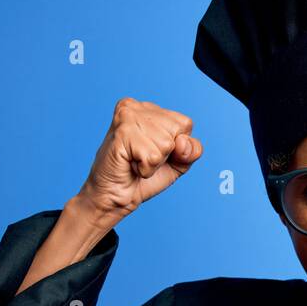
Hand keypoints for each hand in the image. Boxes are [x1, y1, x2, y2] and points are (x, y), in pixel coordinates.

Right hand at [72, 97, 202, 228]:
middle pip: (178, 130)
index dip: (177, 147)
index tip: (154, 153)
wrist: (114, 198)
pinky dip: (145, 169)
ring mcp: (127, 116)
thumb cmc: (143, 179)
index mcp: (148, 109)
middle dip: (166, 154)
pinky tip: (130, 165)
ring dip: (154, 163)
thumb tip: (183, 142)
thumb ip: (192, 150)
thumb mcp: (178, 163)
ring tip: (135, 162)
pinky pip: (153, 156)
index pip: (185, 123)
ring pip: (166, 143)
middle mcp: (136, 107)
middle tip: (143, 159)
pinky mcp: (121, 133)